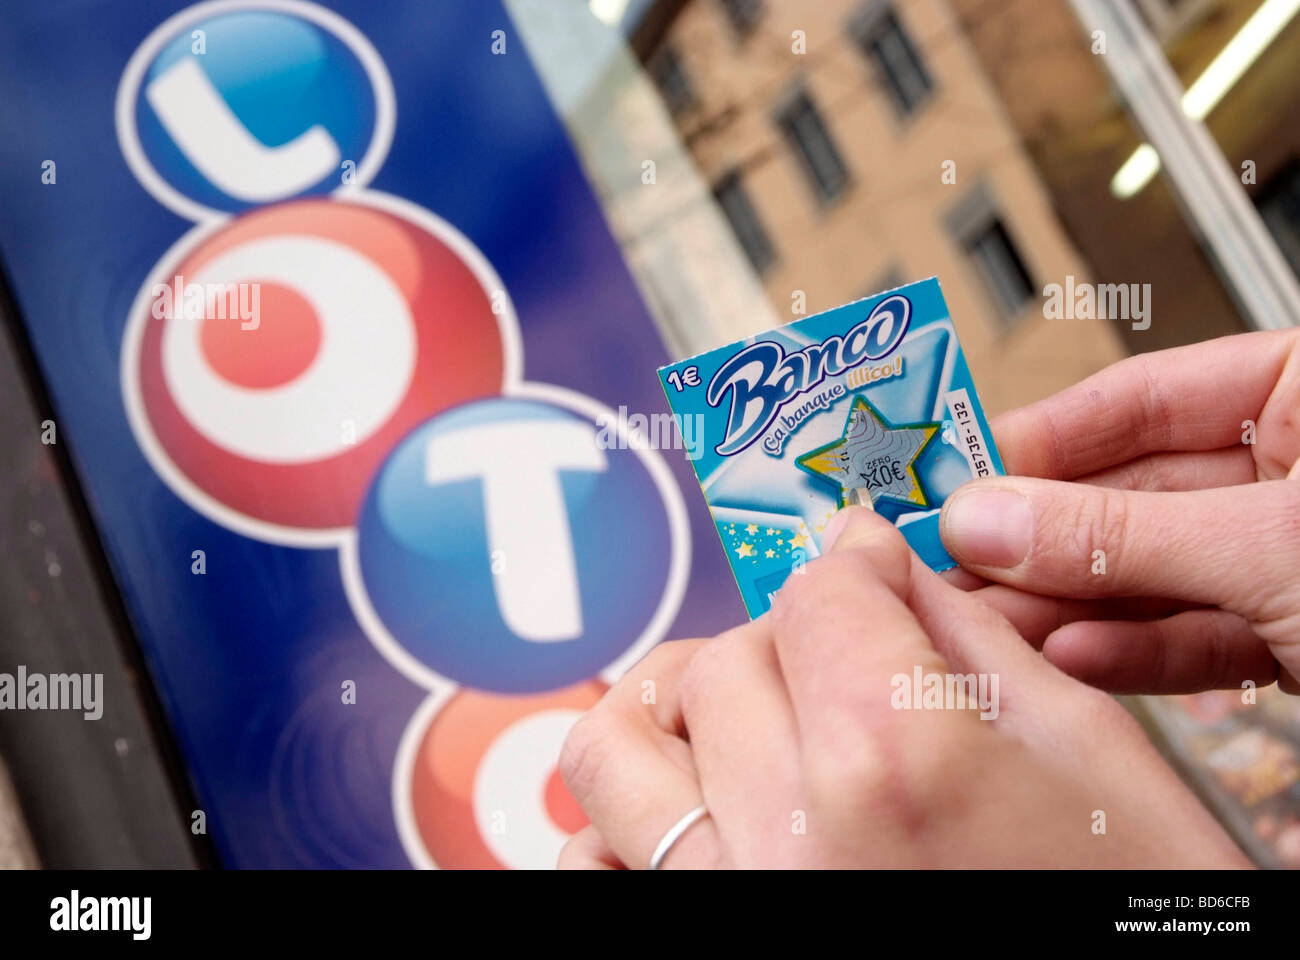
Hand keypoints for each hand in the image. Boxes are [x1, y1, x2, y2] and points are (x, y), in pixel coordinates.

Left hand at [557, 508, 1247, 868]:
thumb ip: (969, 642)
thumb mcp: (1091, 758)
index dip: (855, 567)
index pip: (818, 595)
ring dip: (676, 714)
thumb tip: (886, 572)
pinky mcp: (702, 936)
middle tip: (843, 661)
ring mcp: (733, 899)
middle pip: (723, 662)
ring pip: (616, 748)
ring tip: (745, 726)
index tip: (871, 569)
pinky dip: (624, 823)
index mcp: (896, 762)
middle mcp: (787, 836)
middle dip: (787, 641)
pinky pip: (593, 863)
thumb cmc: (1129, 900)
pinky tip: (698, 813)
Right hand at [940, 330, 1299, 693]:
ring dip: (1068, 607)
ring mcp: (1285, 559)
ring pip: (1152, 576)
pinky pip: (1194, 637)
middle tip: (954, 562)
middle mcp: (1289, 471)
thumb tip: (988, 520)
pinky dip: (1133, 652)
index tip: (961, 477)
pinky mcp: (1292, 640)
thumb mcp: (1268, 543)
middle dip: (1041, 542)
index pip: (1144, 396)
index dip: (1044, 438)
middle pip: (1133, 496)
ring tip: (992, 620)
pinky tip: (1071, 654)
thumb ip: (1121, 534)